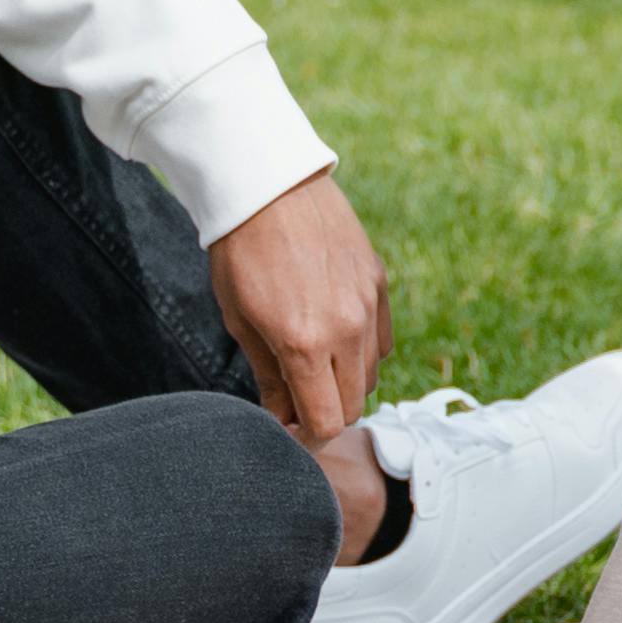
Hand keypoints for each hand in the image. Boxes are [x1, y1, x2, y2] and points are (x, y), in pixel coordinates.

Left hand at [207, 169, 390, 448]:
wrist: (267, 184)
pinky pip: (382, 340)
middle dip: (326, 415)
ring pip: (371, 374)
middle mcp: (346, 330)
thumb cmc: (240, 252)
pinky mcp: (378, 282)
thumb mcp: (239, 320)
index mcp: (305, 345)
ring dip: (344, 383)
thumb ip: (267, 375)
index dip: (306, 438)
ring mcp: (368, 305)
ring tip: (313, 366)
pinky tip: (334, 337)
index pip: (324, 422)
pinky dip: (362, 351)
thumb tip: (282, 417)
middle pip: (353, 405)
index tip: (289, 432)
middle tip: (298, 404)